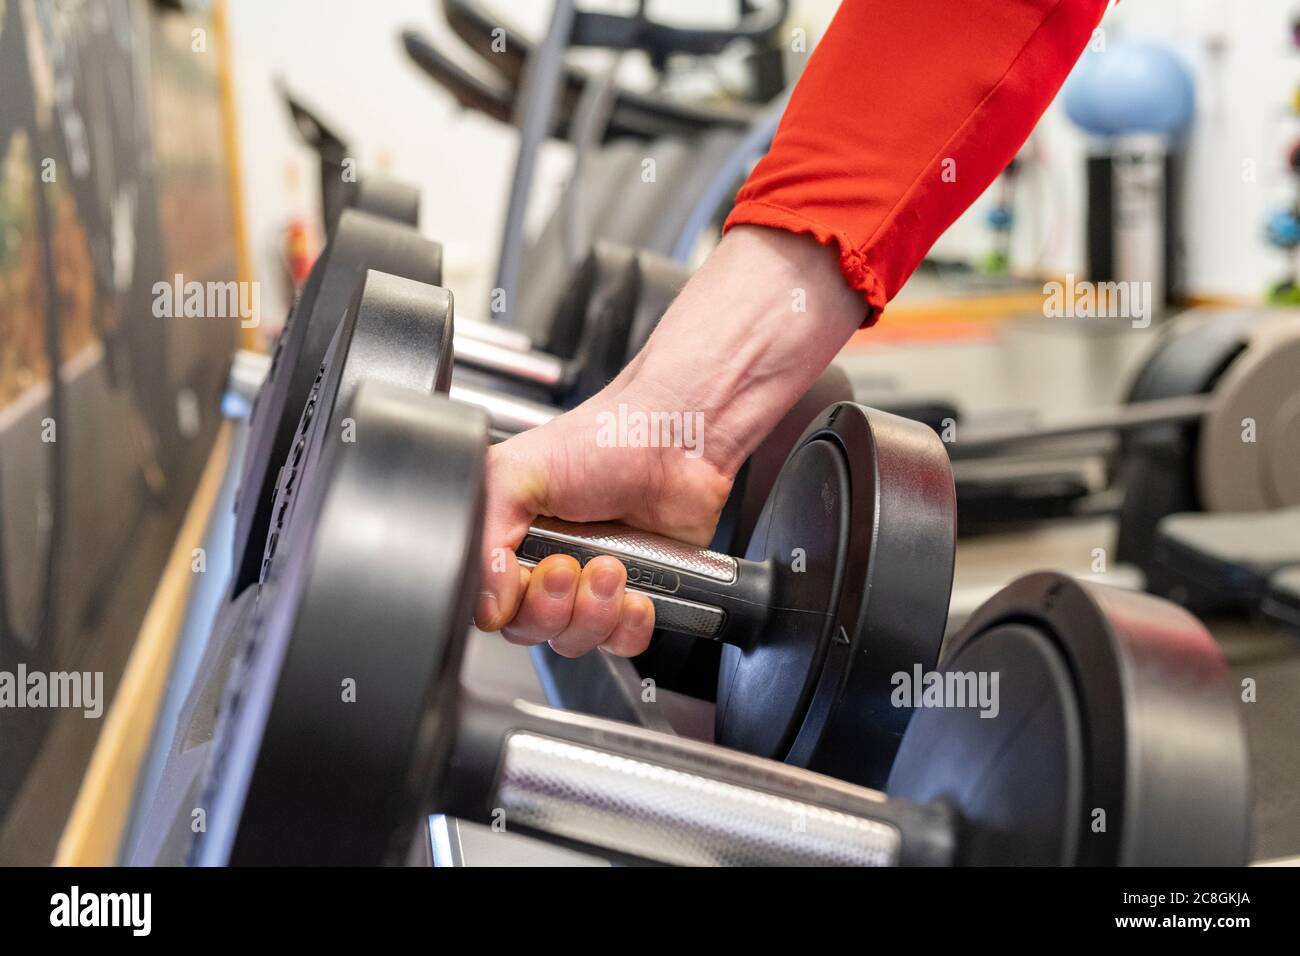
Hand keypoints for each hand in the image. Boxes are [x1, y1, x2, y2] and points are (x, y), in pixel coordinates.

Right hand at [473, 226, 864, 656]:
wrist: (674, 439)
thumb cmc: (601, 440)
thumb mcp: (515, 472)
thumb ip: (482, 535)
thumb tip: (485, 602)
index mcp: (506, 541)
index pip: (489, 607)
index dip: (510, 603)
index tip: (536, 569)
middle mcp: (544, 569)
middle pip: (530, 631)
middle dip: (554, 605)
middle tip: (572, 565)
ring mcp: (590, 588)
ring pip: (575, 641)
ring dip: (594, 612)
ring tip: (613, 566)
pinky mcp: (635, 598)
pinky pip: (621, 644)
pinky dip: (629, 627)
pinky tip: (637, 594)